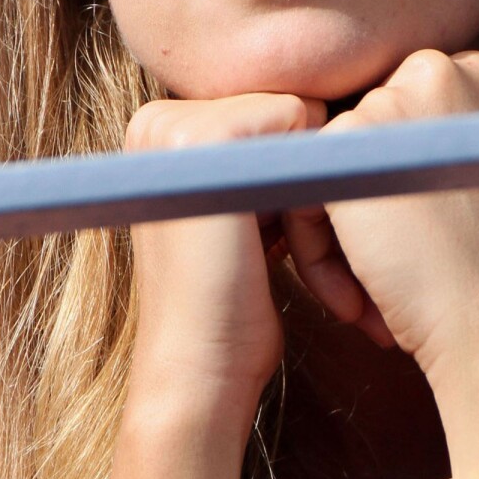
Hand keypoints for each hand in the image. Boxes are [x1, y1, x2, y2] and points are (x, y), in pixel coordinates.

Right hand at [123, 92, 325, 444]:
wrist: (197, 370)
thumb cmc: (227, 304)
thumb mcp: (237, 211)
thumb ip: (256, 157)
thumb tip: (322, 111)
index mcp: (157, 128)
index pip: (268, 111)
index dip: (291, 173)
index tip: (272, 236)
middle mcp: (157, 114)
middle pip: (288, 109)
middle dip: (306, 179)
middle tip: (281, 250)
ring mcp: (177, 121)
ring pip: (304, 119)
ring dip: (314, 189)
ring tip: (282, 253)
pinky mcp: (211, 136)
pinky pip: (309, 126)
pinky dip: (317, 188)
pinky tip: (284, 246)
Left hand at [282, 50, 478, 478]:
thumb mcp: (464, 174)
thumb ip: (419, 138)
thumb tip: (350, 144)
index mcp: (473, 71)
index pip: (394, 117)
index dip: (392, 186)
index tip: (416, 242)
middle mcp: (436, 67)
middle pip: (357, 138)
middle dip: (361, 211)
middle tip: (390, 277)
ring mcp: (391, 99)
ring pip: (326, 167)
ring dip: (336, 239)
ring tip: (371, 298)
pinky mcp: (347, 139)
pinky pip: (299, 192)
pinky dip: (316, 253)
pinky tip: (358, 299)